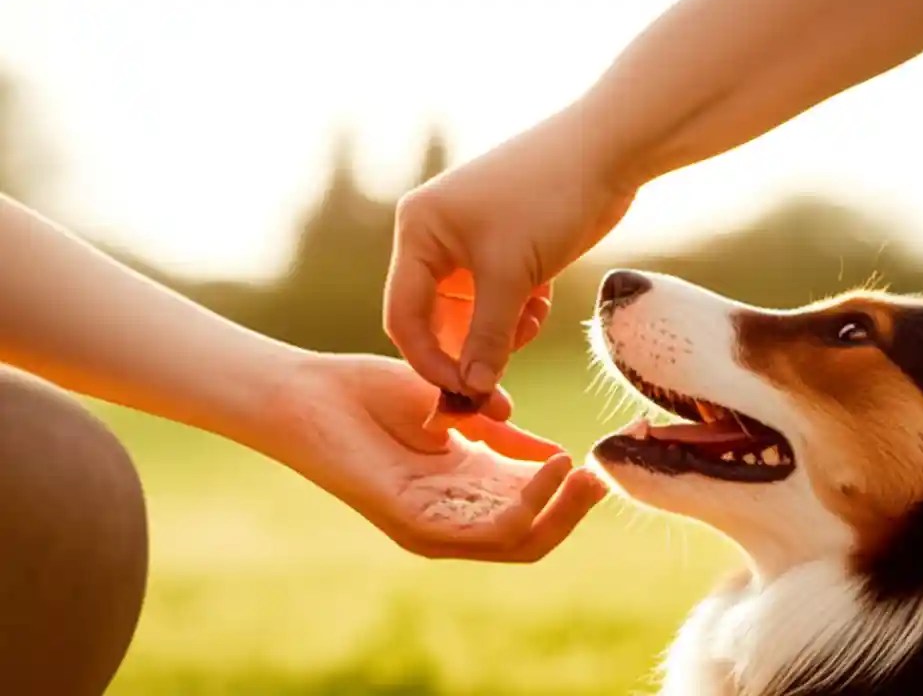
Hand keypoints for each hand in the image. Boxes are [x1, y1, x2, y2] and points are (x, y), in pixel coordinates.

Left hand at [258, 351, 606, 561]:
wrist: (307, 391)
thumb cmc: (369, 393)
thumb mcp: (456, 409)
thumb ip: (500, 432)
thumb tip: (552, 449)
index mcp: (462, 492)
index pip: (530, 511)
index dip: (568, 494)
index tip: (599, 462)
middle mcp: (450, 518)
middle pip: (531, 538)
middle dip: (574, 512)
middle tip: (602, 478)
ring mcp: (431, 526)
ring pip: (516, 543)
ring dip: (560, 512)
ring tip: (586, 475)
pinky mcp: (414, 523)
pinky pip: (487, 529)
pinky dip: (528, 503)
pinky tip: (552, 466)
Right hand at [384, 104, 635, 397]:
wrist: (607, 149)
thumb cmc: (548, 198)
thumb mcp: (512, 275)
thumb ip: (488, 338)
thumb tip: (474, 391)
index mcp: (417, 231)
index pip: (404, 315)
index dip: (429, 362)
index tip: (465, 396)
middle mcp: (435, 235)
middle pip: (437, 319)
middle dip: (470, 352)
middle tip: (499, 397)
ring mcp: (471, 240)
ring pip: (473, 315)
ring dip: (501, 331)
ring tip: (531, 318)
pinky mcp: (506, 246)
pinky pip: (500, 299)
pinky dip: (520, 310)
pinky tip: (543, 296)